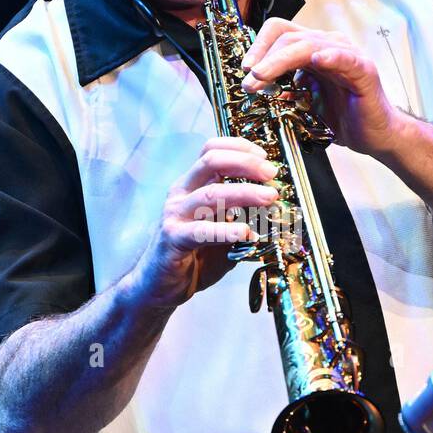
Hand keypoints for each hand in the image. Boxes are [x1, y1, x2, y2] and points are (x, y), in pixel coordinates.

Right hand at [131, 136, 279, 307]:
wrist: (158, 285)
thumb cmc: (192, 255)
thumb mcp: (222, 228)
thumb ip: (242, 215)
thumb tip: (273, 205)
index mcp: (192, 186)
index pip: (211, 150)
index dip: (239, 147)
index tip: (264, 156)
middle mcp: (182, 194)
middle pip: (211, 162)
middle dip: (246, 163)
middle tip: (271, 174)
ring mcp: (175, 215)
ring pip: (211, 194)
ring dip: (244, 192)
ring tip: (268, 198)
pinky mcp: (173, 239)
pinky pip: (201, 231)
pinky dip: (226, 230)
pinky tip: (245, 233)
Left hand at [240, 17, 403, 157]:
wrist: (373, 135)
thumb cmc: (340, 117)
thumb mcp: (302, 101)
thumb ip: (282, 87)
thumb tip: (251, 83)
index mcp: (312, 49)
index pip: (280, 32)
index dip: (259, 46)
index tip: (244, 69)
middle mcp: (328, 45)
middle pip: (288, 36)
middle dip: (262, 58)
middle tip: (247, 82)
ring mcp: (347, 54)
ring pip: (307, 46)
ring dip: (279, 61)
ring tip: (262, 76)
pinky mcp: (364, 70)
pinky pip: (346, 58)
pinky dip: (331, 57)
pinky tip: (318, 60)